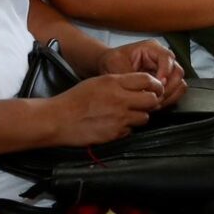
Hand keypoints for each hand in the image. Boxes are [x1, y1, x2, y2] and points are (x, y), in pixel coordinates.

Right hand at [47, 72, 162, 145]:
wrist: (58, 119)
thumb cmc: (74, 100)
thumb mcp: (97, 82)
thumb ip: (118, 82)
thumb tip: (137, 86)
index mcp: (114, 82)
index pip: (147, 80)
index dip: (155, 85)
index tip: (154, 88)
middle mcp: (120, 99)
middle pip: (152, 100)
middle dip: (151, 101)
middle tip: (144, 103)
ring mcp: (119, 117)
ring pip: (145, 117)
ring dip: (139, 116)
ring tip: (125, 114)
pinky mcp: (116, 133)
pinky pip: (131, 130)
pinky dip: (126, 128)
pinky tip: (114, 124)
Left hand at [98, 41, 186, 107]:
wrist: (108, 65)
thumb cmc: (112, 60)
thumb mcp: (116, 64)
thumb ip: (129, 75)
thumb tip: (142, 90)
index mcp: (151, 48)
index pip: (167, 57)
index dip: (165, 71)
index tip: (158, 84)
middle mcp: (161, 58)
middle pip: (177, 71)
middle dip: (169, 87)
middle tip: (157, 97)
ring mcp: (165, 70)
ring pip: (179, 83)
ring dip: (170, 95)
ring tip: (156, 102)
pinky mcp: (164, 82)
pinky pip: (174, 92)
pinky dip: (168, 99)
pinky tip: (156, 104)